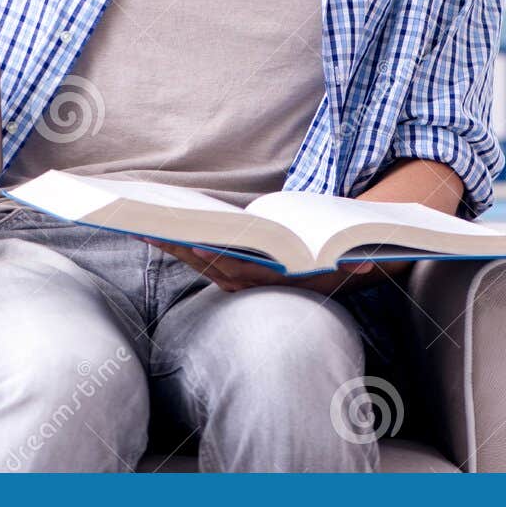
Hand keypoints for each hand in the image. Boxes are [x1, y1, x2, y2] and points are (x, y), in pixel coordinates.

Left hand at [140, 237, 379, 295]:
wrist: (338, 272)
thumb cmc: (345, 259)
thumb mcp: (360, 261)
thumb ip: (363, 264)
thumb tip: (367, 262)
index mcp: (275, 280)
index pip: (239, 268)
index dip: (212, 255)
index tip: (188, 240)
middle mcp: (252, 284)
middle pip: (207, 264)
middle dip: (176, 245)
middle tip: (144, 225)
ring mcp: (237, 279)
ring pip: (197, 262)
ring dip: (168, 245)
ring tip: (138, 222)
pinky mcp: (228, 270)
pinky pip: (197, 257)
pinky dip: (175, 244)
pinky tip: (154, 228)